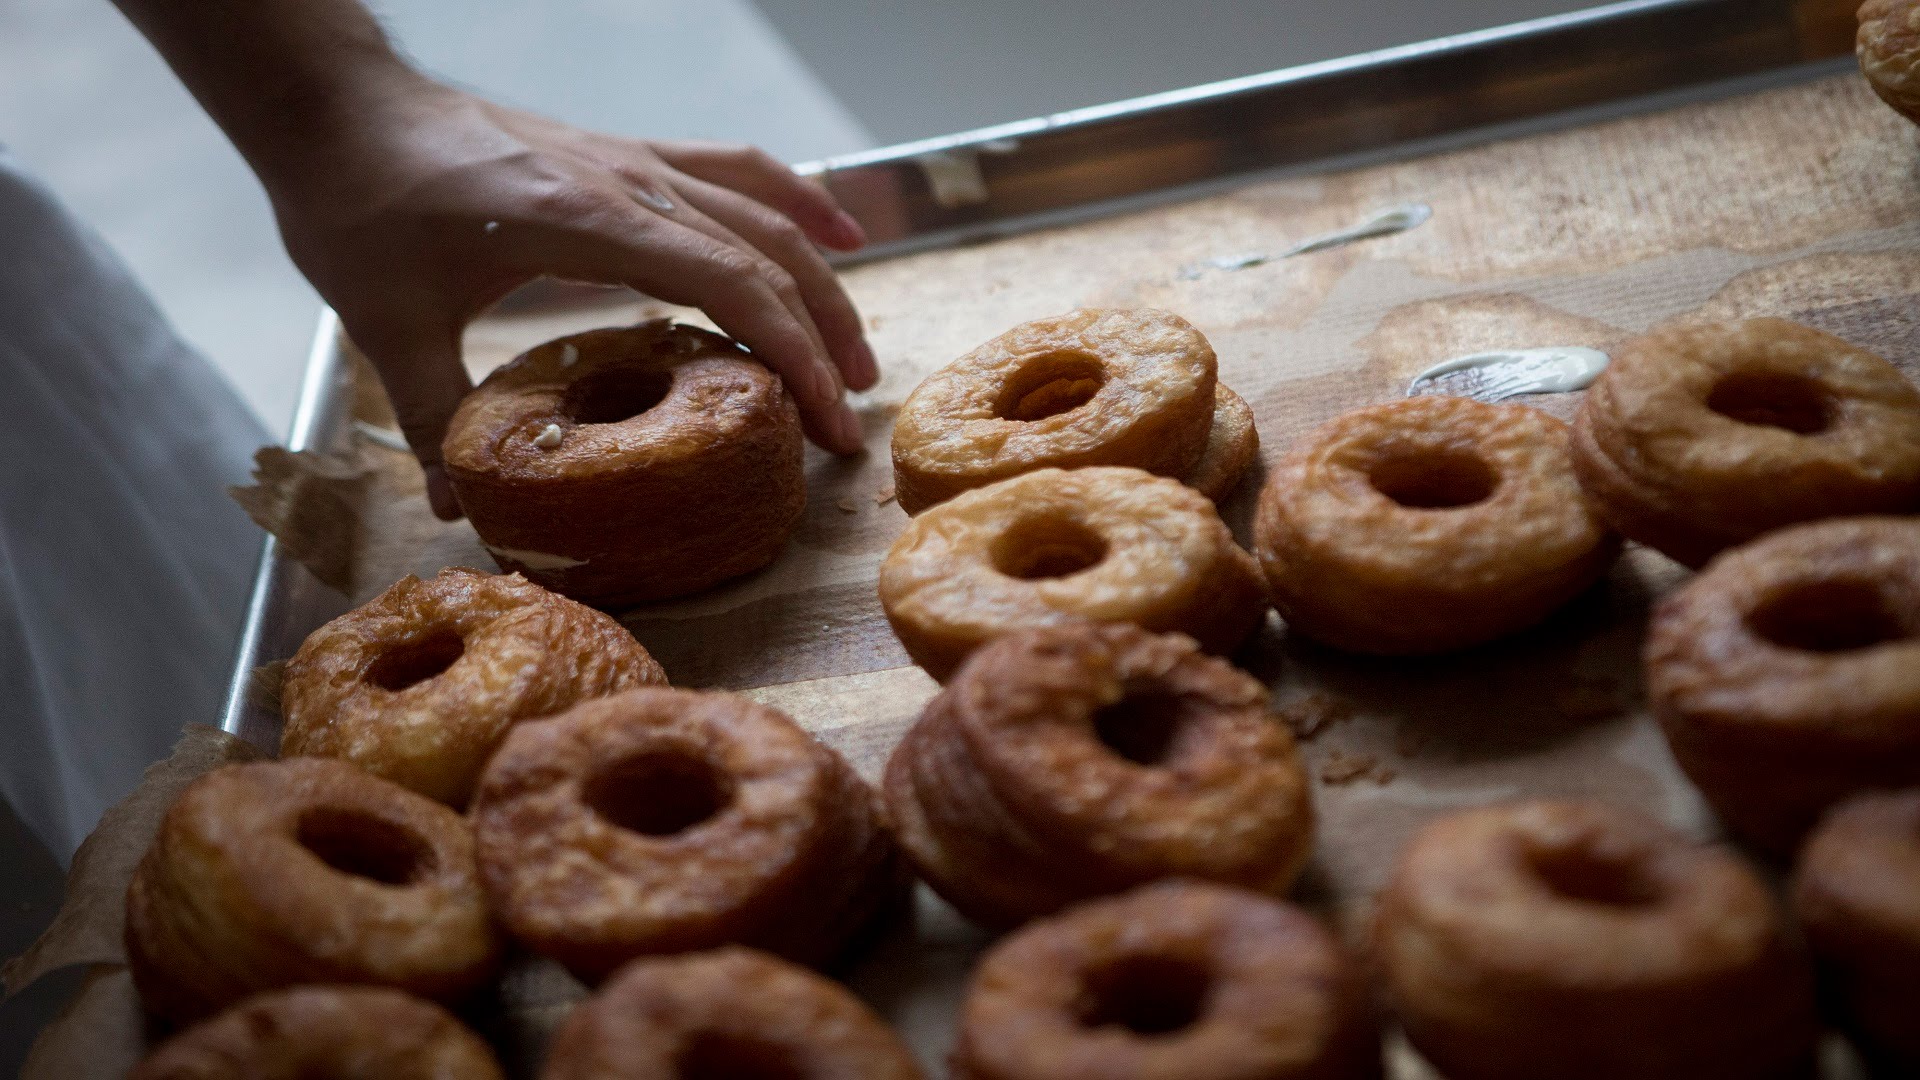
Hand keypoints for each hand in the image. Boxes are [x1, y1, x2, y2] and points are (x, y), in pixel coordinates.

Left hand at [263, 78, 875, 518]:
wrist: (339, 107)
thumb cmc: (361, 202)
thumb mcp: (386, 323)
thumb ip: (434, 415)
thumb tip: (461, 507)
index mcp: (584, 219)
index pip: (729, 284)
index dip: (792, 354)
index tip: (824, 422)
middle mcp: (628, 182)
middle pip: (768, 253)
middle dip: (824, 339)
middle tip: (849, 421)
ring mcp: (633, 162)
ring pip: (765, 213)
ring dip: (824, 283)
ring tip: (858, 355)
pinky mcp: (625, 156)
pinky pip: (736, 170)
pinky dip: (796, 200)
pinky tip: (836, 231)